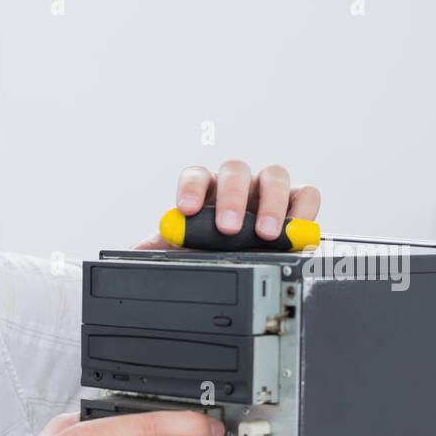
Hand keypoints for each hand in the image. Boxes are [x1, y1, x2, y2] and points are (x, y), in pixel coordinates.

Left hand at [136, 161, 320, 248]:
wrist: (235, 264)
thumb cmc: (205, 251)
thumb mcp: (177, 254)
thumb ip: (153, 250)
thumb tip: (128, 254)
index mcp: (204, 190)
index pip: (195, 176)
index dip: (191, 189)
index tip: (186, 211)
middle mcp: (237, 184)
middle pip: (235, 171)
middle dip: (232, 198)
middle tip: (228, 228)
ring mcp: (268, 191)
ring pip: (274, 176)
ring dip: (272, 204)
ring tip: (268, 234)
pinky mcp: (297, 202)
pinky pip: (307, 194)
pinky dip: (305, 209)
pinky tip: (298, 230)